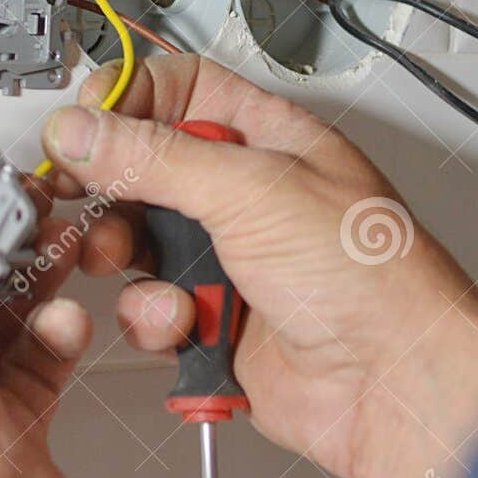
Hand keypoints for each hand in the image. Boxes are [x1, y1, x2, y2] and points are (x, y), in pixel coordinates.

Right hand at [39, 53, 477, 477]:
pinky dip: (154, 317)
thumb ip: (153, 155)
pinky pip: (149, 307)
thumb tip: (81, 128)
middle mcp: (243, 194)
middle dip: (108, 186)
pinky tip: (182, 320)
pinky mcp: (211, 319)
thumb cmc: (374, 280)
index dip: (126, 99)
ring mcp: (226, 258)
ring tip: (128, 261)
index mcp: (265, 138)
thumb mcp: (251, 190)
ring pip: (135, 241)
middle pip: (141, 167)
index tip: (86, 121)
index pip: (176, 90)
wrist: (395, 387)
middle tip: (83, 194)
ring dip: (124, 255)